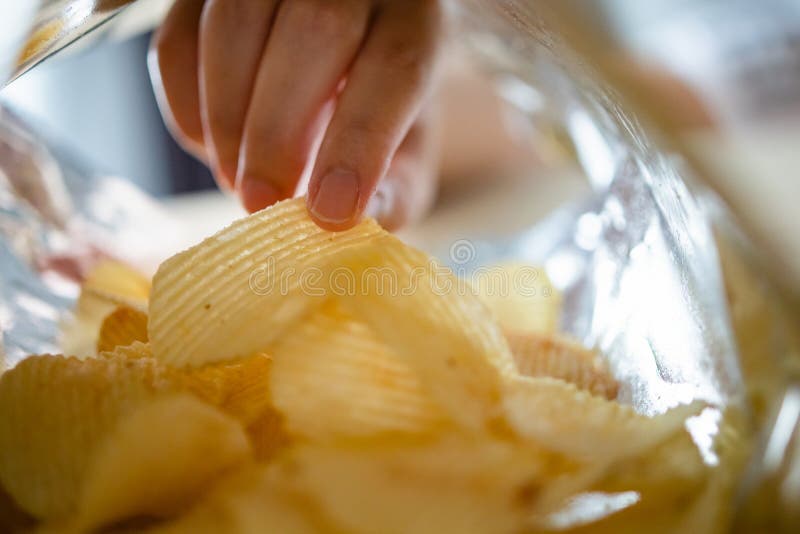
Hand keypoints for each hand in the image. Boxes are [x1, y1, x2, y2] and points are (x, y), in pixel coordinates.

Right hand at [150, 0, 443, 229]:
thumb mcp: (405, 160)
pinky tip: (213, 147)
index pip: (396, 66)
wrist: (347, 57)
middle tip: (262, 202)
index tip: (331, 212)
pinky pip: (178, 40)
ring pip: (235, 25)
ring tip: (238, 182)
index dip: (360, 142)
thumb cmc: (380, 115)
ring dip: (226, 119)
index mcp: (418, 19)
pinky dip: (185, 107)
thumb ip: (389, 196)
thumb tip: (344, 228)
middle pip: (315, 30)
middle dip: (277, 132)